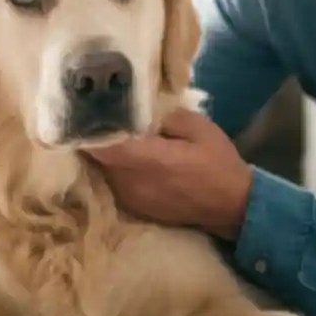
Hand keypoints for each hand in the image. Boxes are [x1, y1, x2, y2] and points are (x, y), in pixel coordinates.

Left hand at [83, 109, 253, 240]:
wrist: (231, 206)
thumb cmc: (218, 163)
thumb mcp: (200, 128)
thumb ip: (166, 116)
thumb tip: (140, 110)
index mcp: (147, 160)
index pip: (102, 145)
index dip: (89, 128)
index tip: (85, 109)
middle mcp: (131, 182)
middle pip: (97, 157)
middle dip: (96, 136)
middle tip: (96, 115)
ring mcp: (130, 197)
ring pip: (104, 170)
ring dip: (106, 154)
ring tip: (111, 133)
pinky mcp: (133, 206)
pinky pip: (114, 182)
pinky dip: (116, 168)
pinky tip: (127, 156)